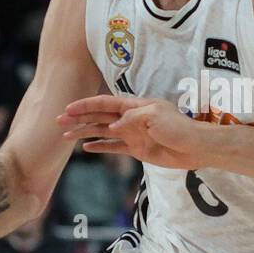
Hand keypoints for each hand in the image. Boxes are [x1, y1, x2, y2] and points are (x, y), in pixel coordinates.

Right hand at [57, 95, 210, 169]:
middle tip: (59, 121)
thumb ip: (132, 119)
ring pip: (103, 132)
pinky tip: (87, 148)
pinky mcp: (137, 149)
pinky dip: (100, 147)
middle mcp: (130, 118)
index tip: (68, 107)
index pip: (105, 104)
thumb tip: (112, 127)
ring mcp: (132, 134)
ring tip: (66, 135)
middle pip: (99, 117)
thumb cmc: (178, 128)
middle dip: (79, 118)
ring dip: (85, 132)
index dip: (86, 105)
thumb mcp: (155, 117)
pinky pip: (114, 147)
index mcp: (134, 106)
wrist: (194, 148)